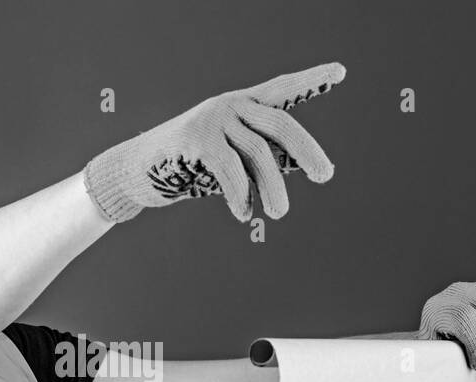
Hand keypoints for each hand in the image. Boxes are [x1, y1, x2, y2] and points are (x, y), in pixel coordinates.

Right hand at [82, 62, 345, 223]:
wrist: (137, 173)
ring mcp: (212, 119)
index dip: (311, 81)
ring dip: (273, 188)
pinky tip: (244, 214)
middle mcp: (230, 105)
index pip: (281, 90)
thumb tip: (297, 170)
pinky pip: (231, 170)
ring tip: (279, 213)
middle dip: (308, 151)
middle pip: (281, 125)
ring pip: (259, 154)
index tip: (339, 73)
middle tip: (326, 177)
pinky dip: (240, 196)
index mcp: (242, 106)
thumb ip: (260, 160)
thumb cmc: (188, 168)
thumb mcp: (230, 162)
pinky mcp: (196, 139)